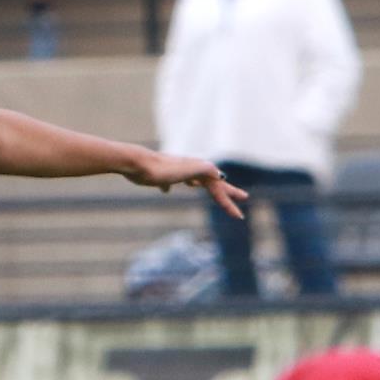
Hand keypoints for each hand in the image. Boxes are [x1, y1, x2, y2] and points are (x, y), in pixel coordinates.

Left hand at [130, 152, 247, 219]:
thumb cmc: (160, 169)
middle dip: (228, 192)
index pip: (219, 188)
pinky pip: (173, 181)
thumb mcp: (185, 171)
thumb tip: (220, 175)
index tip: (240, 216)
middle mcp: (191, 169)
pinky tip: (167, 190)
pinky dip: (174, 186)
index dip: (229, 202)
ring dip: (206, 186)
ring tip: (211, 190)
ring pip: (196, 180)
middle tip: (244, 198)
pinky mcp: (162, 175)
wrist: (136, 162)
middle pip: (214, 183)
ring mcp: (177, 171)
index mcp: (199, 170)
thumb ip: (203, 171)